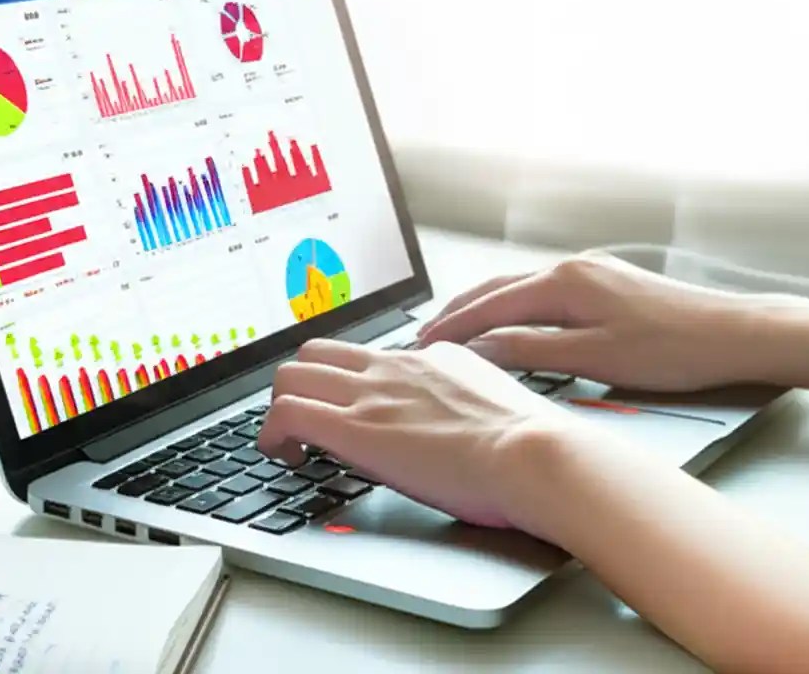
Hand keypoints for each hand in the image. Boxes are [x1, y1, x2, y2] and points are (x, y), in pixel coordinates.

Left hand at [257, 339, 586, 528]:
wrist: (536, 455)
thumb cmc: (529, 443)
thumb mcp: (495, 400)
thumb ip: (465, 395)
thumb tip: (457, 410)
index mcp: (430, 357)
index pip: (366, 355)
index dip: (343, 383)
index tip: (344, 409)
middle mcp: (393, 366)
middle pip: (314, 352)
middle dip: (298, 386)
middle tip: (305, 422)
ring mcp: (371, 394)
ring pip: (290, 375)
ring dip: (280, 408)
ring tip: (291, 443)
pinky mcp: (356, 429)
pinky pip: (287, 413)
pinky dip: (272, 434)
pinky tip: (286, 456)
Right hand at [416, 254, 793, 391]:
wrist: (736, 334)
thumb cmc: (673, 351)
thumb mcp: (594, 358)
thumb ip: (531, 350)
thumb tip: (479, 347)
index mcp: (564, 283)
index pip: (489, 305)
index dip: (451, 327)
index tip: (420, 346)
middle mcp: (572, 267)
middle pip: (497, 288)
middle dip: (457, 311)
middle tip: (423, 337)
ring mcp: (590, 272)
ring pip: (518, 287)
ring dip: (483, 307)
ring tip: (454, 329)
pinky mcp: (606, 283)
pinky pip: (542, 290)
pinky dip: (512, 305)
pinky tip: (509, 320)